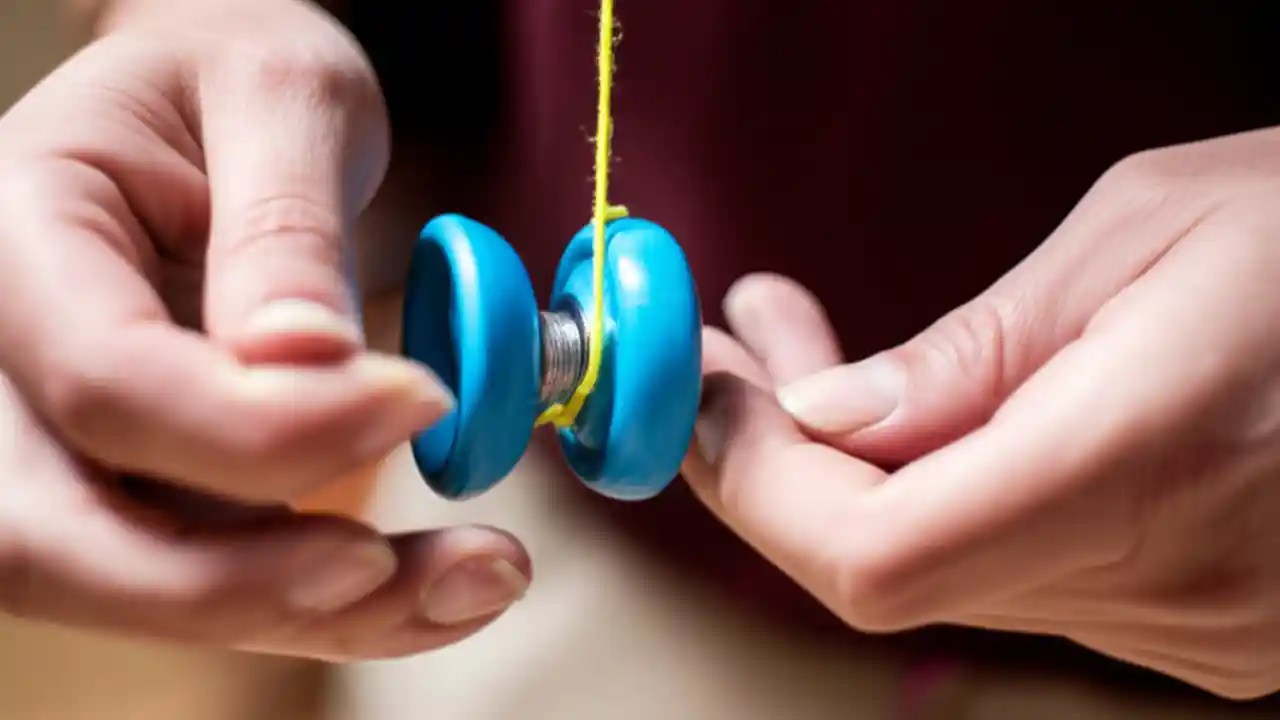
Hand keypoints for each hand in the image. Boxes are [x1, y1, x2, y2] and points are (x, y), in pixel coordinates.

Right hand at [0, 0, 528, 656]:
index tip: (422, 397)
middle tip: (438, 572)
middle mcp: (16, 361)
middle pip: (72, 542)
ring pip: (152, 585)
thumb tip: (305, 361)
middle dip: (256, 586)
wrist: (228, 108)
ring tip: (482, 576)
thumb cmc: (241, 70)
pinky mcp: (153, 481)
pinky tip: (452, 576)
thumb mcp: (280, 90)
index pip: (109, 382)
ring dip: (321, 612)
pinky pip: (228, 573)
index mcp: (22, 238)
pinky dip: (340, 598)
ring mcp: (75, 438)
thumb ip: (282, 222)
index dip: (266, 428)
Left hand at [684, 128, 1279, 698]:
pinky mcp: (1209, 631)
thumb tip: (825, 419)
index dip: (755, 484)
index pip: (871, 553)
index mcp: (1143, 460)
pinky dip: (945, 498)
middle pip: (884, 567)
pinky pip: (1024, 575)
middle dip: (778, 460)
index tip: (705, 399)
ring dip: (852, 469)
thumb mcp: (1146, 234)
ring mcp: (1196, 630)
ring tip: (809, 351)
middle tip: (732, 355)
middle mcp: (1172, 583)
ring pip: (946, 572)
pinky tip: (926, 415)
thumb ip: (972, 353)